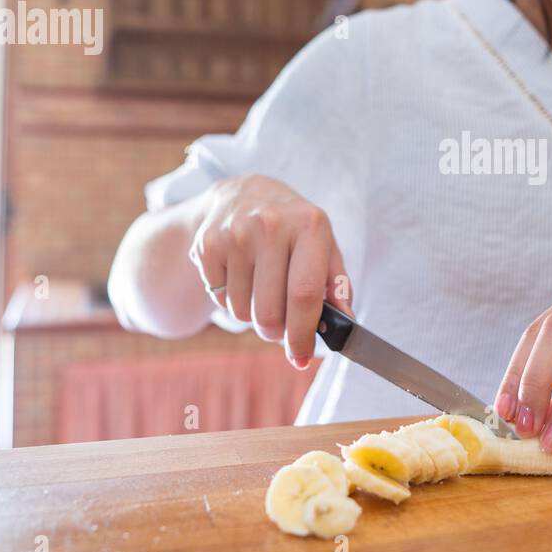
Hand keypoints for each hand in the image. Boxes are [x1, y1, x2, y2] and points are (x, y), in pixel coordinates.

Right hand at [188, 174, 352, 365]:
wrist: (246, 194)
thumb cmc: (294, 228)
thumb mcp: (324, 244)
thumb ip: (337, 285)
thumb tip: (345, 325)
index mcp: (309, 226)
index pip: (304, 294)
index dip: (302, 334)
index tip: (300, 358)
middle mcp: (270, 226)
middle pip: (270, 313)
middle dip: (277, 333)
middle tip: (282, 328)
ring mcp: (235, 234)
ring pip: (242, 313)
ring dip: (254, 317)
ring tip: (263, 291)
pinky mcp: (207, 245)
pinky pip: (221, 301)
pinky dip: (234, 301)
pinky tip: (242, 277)